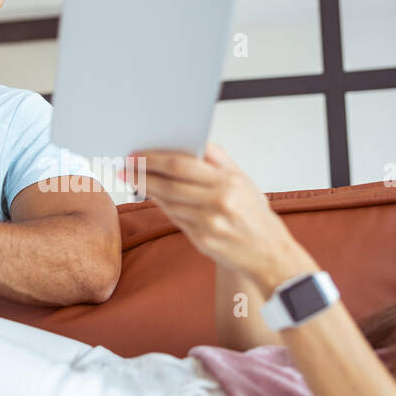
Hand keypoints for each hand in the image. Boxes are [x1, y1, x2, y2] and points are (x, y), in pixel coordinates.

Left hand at [126, 143, 317, 294]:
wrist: (269, 254)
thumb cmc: (255, 214)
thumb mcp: (243, 180)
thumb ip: (217, 159)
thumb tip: (191, 140)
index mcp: (229, 182)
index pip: (182, 165)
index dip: (154, 159)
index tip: (137, 155)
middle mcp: (219, 203)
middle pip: (169, 185)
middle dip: (143, 175)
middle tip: (126, 168)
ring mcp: (209, 225)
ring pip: (168, 203)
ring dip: (148, 190)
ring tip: (135, 180)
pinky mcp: (202, 241)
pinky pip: (175, 219)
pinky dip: (163, 206)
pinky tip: (155, 197)